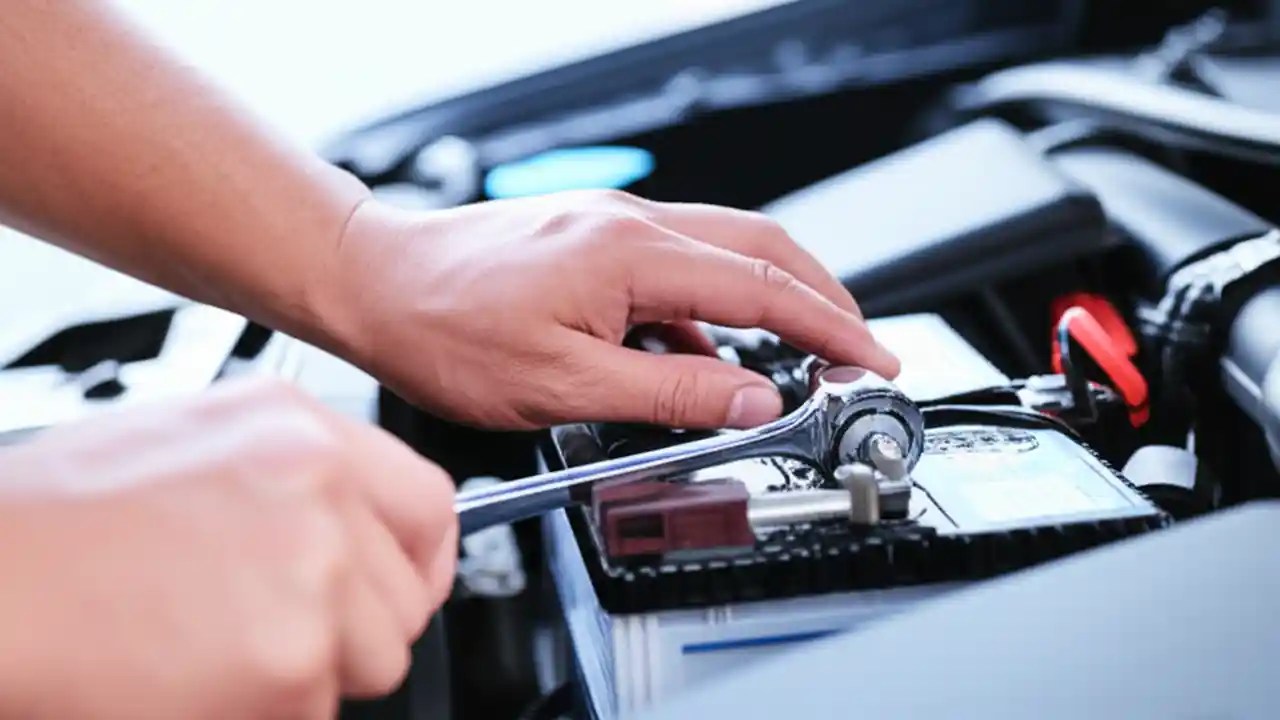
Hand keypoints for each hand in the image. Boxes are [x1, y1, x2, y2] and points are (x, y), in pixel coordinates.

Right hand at [0, 378, 455, 719]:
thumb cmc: (60, 519)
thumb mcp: (199, 442)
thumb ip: (299, 475)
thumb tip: (361, 523)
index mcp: (302, 430)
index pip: (432, 505)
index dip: (425, 560)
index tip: (411, 586)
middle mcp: (322, 494)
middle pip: (408, 600)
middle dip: (358, 631)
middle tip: (275, 628)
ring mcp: (314, 580)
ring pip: (373, 663)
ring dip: (313, 673)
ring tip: (218, 644)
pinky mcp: (290, 665)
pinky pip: (316, 710)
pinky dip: (266, 708)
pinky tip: (192, 673)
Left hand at [325, 189, 898, 429]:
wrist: (373, 282)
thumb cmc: (443, 327)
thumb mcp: (562, 384)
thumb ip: (669, 392)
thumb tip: (750, 399)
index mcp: (630, 255)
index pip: (762, 289)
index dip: (830, 328)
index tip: (871, 358)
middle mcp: (630, 225)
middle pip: (761, 249)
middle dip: (822, 298)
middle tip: (856, 348)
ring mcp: (611, 227)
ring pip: (724, 253)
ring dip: (770, 301)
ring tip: (796, 356)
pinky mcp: (591, 242)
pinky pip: (676, 269)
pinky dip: (710, 311)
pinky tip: (706, 356)